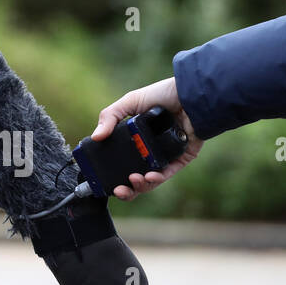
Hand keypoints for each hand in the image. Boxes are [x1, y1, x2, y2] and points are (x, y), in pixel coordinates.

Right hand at [91, 76, 203, 200]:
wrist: (189, 95)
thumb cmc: (161, 94)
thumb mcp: (130, 102)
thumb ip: (110, 117)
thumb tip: (96, 137)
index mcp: (135, 138)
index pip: (122, 160)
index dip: (112, 172)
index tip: (103, 178)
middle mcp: (149, 149)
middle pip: (135, 176)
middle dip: (127, 188)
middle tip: (119, 190)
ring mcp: (164, 155)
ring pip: (151, 179)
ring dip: (141, 185)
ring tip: (134, 180)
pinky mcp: (181, 158)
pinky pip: (167, 173)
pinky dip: (158, 178)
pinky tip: (150, 177)